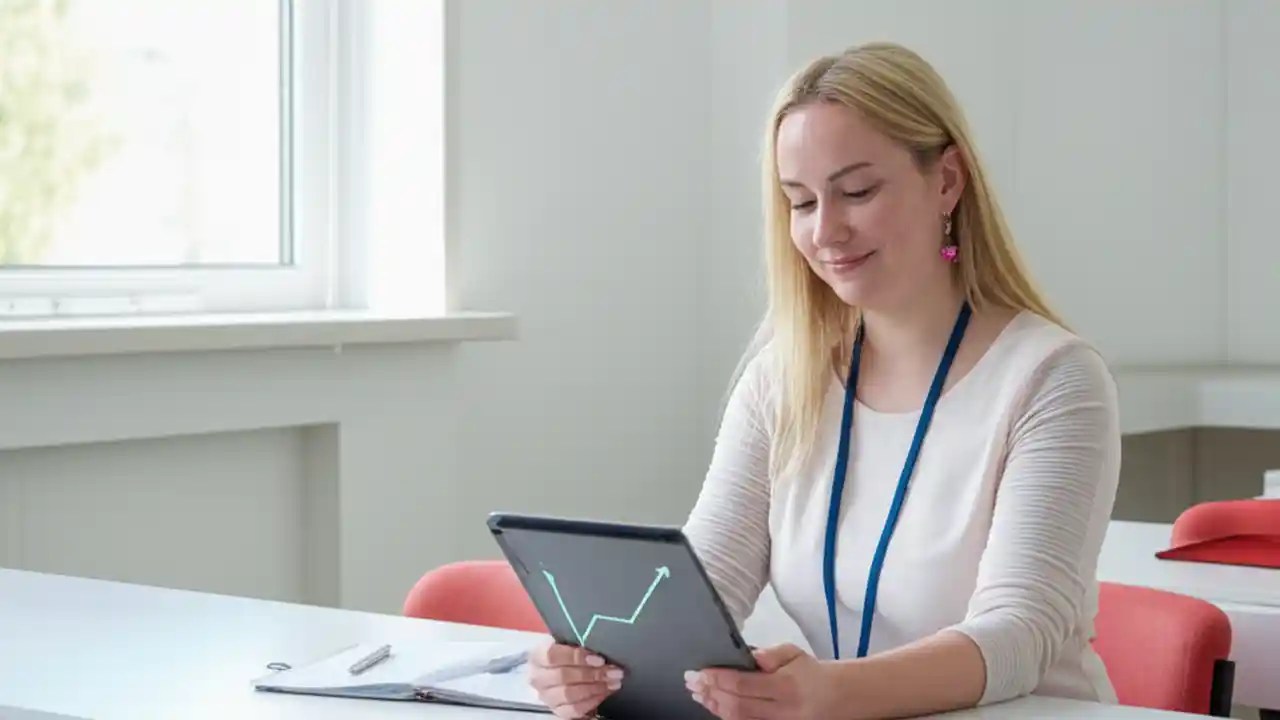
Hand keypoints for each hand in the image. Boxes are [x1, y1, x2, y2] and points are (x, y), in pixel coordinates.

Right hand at [527, 640, 624, 717]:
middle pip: (563, 676)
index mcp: (538, 656)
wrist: (566, 671)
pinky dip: (592, 701)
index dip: (576, 657)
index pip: (552, 655)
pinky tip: (604, 693)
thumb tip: (602, 645)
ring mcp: (546, 696)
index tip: (599, 659)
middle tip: (613, 672)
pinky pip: (574, 709)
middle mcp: (538, 678)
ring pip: (569, 695)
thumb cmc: (570, 655)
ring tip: (613, 682)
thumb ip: (581, 644)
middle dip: (592, 674)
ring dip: (595, 688)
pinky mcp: (557, 710)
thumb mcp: (572, 644)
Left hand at [685, 643, 838, 719]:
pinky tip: (714, 705)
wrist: (835, 698)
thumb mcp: (794, 653)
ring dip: (713, 707)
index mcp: (785, 686)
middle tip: (690, 682)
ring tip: (697, 694)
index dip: (718, 679)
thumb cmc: (809, 672)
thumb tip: (750, 656)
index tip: (700, 672)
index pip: (743, 684)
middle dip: (710, 694)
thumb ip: (772, 653)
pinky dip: (726, 716)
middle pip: (736, 706)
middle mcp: (781, 710)